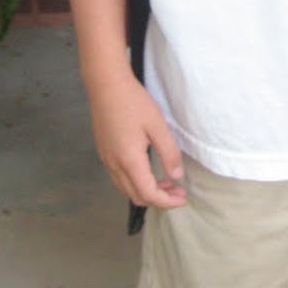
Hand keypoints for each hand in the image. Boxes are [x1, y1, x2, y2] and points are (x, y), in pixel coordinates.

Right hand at [88, 71, 186, 210]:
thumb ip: (169, 153)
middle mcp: (114, 165)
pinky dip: (136, 183)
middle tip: (178, 190)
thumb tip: (177, 176)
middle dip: (159, 199)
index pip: (149, 194)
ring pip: (126, 189)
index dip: (168, 201)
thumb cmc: (133, 102)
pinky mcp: (104, 153)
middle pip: (136, 197)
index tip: (183, 197)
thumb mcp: (158, 126)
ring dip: (147, 192)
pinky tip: (148, 171)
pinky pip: (119, 179)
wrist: (106, 85)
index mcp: (129, 161)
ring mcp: (107, 160)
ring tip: (166, 182)